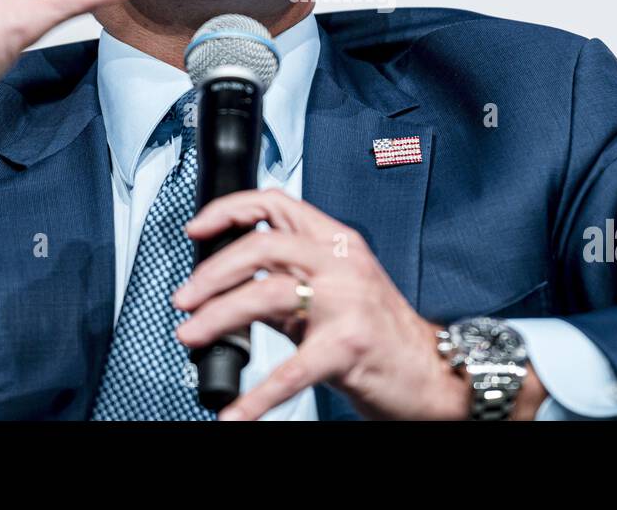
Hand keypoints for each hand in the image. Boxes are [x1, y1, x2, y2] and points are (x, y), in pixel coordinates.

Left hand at [171, 188, 472, 419]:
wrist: (433, 372)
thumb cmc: (381, 333)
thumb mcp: (333, 292)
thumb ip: (286, 282)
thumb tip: (226, 284)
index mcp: (336, 242)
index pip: (276, 204)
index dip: (229, 210)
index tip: (196, 227)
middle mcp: (341, 263)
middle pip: (262, 246)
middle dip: (212, 272)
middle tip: (184, 299)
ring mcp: (347, 302)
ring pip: (267, 294)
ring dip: (218, 317)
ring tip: (192, 337)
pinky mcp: (349, 347)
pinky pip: (291, 370)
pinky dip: (256, 396)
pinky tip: (236, 414)